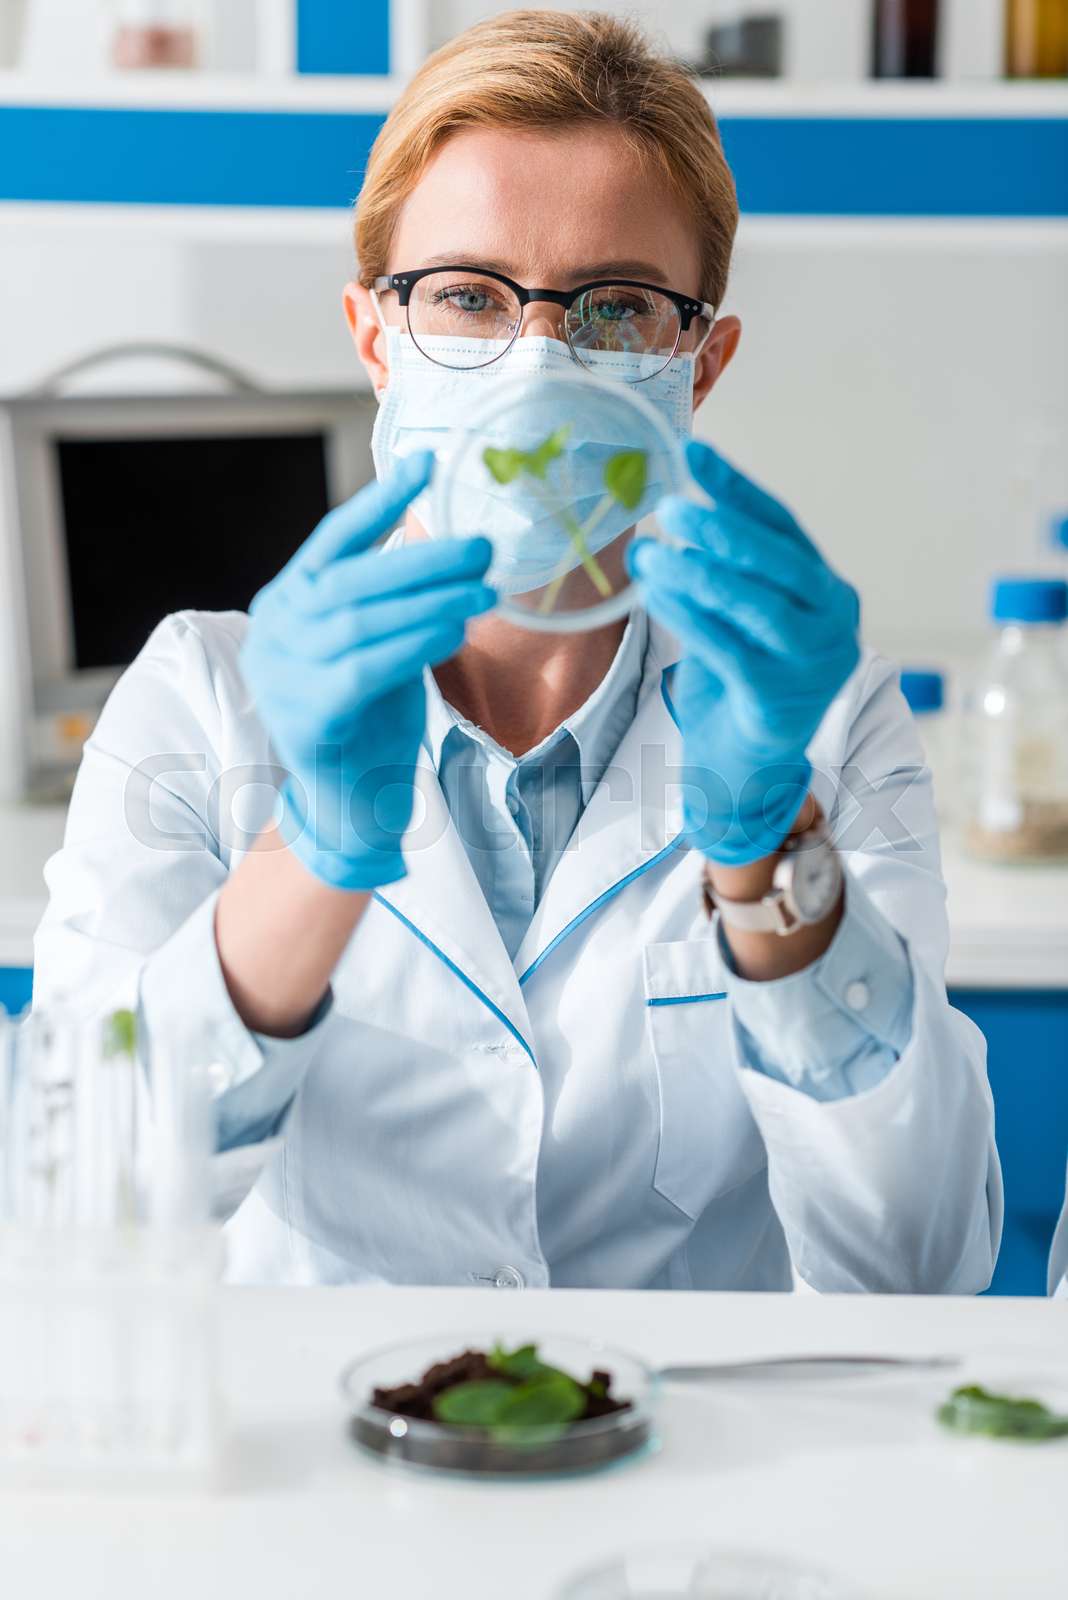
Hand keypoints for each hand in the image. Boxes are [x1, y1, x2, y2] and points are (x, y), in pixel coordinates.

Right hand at [241, 452, 493, 889]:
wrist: (350, 806)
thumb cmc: (370, 718)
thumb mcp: (377, 644)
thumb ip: (390, 601)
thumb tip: (447, 547)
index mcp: (287, 603)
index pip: (334, 539)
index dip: (381, 500)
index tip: (427, 464)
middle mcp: (274, 632)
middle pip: (351, 579)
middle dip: (423, 559)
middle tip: (483, 547)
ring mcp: (282, 677)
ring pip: (361, 622)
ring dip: (431, 602)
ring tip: (485, 590)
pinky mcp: (307, 718)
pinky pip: (365, 670)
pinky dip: (413, 646)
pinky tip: (453, 632)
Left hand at [630, 438, 859, 866]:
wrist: (745, 769)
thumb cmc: (738, 682)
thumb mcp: (740, 617)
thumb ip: (727, 571)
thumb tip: (675, 508)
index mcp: (827, 593)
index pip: (784, 526)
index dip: (737, 489)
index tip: (693, 454)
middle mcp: (833, 625)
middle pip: (778, 562)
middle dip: (720, 528)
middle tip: (667, 506)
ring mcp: (813, 665)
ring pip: (752, 605)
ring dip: (695, 573)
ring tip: (647, 555)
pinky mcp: (778, 701)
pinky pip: (726, 647)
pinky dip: (687, 616)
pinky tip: (655, 595)